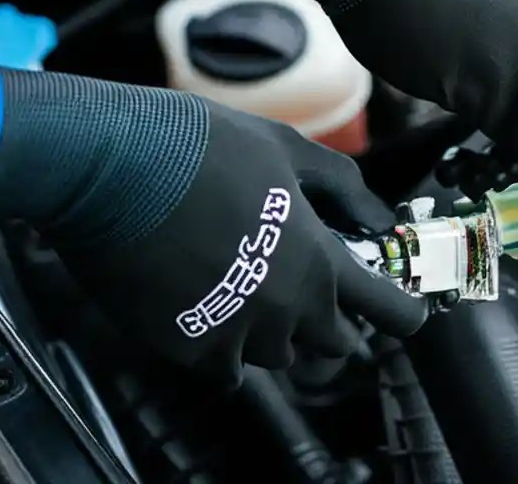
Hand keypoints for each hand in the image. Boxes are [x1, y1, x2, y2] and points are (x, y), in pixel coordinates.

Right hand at [0, 62, 426, 385]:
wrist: (112, 166)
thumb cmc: (201, 148)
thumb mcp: (286, 149)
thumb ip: (343, 188)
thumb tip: (380, 217)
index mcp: (319, 262)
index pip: (390, 314)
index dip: (404, 313)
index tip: (404, 311)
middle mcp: (285, 311)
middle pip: (333, 346)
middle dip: (332, 322)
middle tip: (310, 287)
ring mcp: (234, 336)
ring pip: (277, 357)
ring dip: (274, 332)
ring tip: (246, 284)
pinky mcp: (184, 349)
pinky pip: (224, 369)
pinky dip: (225, 348)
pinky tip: (208, 306)